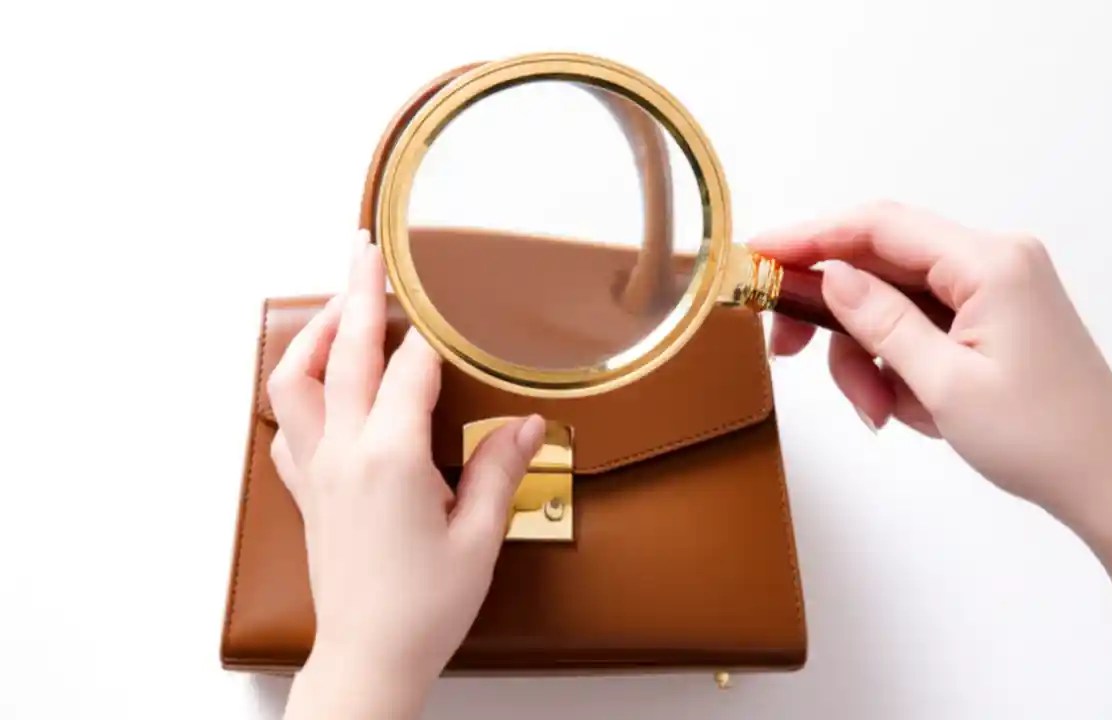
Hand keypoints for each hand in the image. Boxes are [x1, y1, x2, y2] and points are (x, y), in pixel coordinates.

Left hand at [270, 230, 544, 718]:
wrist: (369, 657)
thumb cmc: (422, 608)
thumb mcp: (479, 537)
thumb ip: (499, 470)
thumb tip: (526, 425)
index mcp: (389, 459)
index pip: (408, 370)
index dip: (431, 333)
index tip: (447, 302)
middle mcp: (342, 455)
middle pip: (342, 353)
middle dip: (356, 294)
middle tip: (366, 251)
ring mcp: (316, 472)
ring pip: (294, 383)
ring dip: (312, 336)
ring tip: (335, 307)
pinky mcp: (307, 493)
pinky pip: (286, 427)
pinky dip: (299, 392)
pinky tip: (319, 388)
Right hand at [752, 201, 1111, 519]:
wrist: (1110, 482)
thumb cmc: (1040, 438)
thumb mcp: (943, 384)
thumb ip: (881, 321)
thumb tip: (831, 276)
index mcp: (991, 263)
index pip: (880, 226)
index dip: (811, 236)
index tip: (758, 256)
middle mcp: (995, 261)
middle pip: (882, 266)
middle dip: (835, 316)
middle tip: (787, 353)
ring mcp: (997, 290)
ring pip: (895, 303)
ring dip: (870, 355)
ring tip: (880, 412)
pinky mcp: (995, 318)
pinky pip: (923, 327)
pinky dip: (900, 364)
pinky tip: (911, 408)